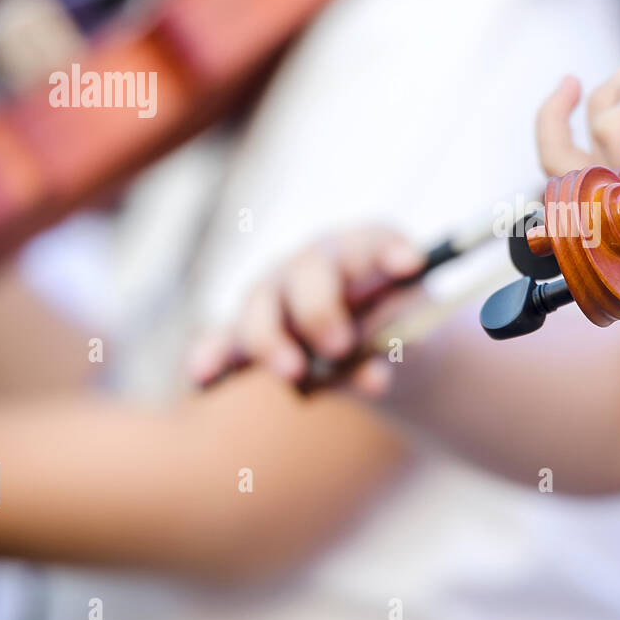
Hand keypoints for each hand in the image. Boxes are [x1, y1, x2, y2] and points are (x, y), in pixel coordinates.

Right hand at [187, 227, 424, 394]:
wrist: (383, 347)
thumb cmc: (401, 327)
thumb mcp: (416, 332)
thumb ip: (398, 343)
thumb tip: (373, 374)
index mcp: (361, 251)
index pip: (373, 243)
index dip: (389, 250)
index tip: (411, 265)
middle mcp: (312, 265)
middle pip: (307, 274)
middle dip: (320, 310)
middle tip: (341, 346)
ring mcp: (274, 296)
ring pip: (260, 309)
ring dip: (272, 341)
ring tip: (294, 372)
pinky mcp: (246, 334)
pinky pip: (222, 342)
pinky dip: (211, 357)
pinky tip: (203, 376)